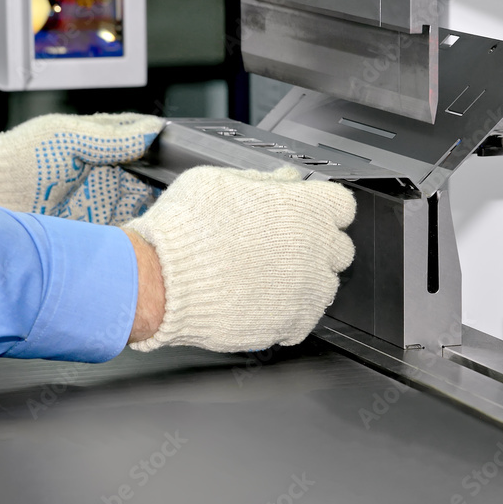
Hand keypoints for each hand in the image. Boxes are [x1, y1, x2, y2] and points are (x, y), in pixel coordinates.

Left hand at [0, 113, 164, 224]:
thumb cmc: (19, 160)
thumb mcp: (67, 138)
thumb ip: (111, 136)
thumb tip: (153, 128)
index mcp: (102, 145)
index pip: (144, 145)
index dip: (163, 150)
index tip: (180, 156)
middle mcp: (107, 174)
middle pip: (151, 179)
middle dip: (167, 184)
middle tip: (182, 190)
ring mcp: (104, 203)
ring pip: (144, 205)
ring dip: (158, 210)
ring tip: (171, 213)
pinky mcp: (97, 230)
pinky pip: (128, 231)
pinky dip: (141, 232)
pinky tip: (150, 232)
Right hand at [122, 166, 355, 352]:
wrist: (161, 280)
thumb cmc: (184, 228)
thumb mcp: (219, 182)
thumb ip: (263, 181)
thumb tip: (283, 180)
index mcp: (305, 208)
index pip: (341, 206)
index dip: (321, 210)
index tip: (307, 214)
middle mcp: (315, 249)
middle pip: (339, 248)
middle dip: (316, 246)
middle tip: (282, 247)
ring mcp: (306, 290)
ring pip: (325, 285)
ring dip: (304, 281)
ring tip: (267, 277)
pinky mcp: (290, 323)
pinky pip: (305, 318)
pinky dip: (289, 312)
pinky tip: (262, 301)